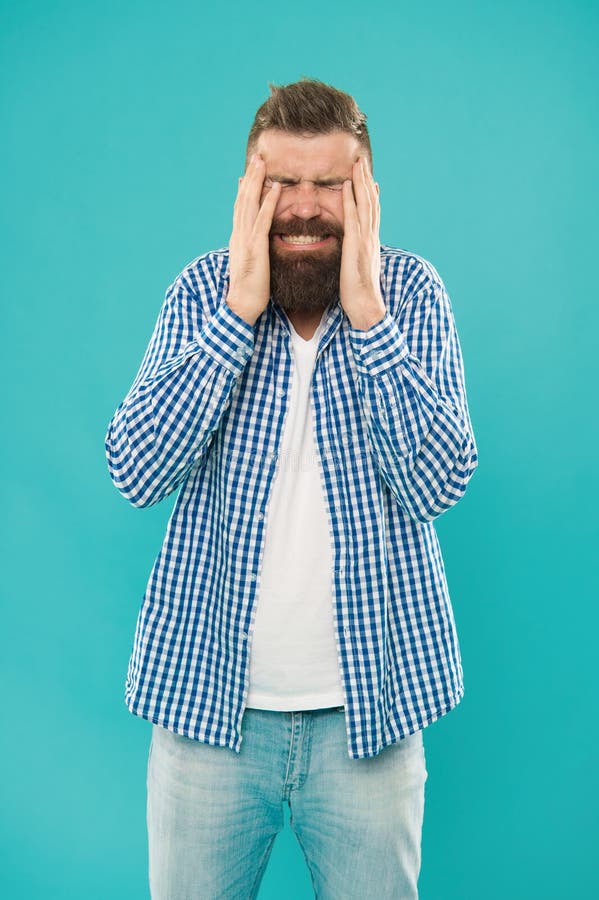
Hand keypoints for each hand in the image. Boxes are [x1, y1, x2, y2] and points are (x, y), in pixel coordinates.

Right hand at [226, 154, 280, 325]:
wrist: (242, 305)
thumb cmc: (249, 290)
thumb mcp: (249, 265)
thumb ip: (252, 251)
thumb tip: (255, 245)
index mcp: (238, 238)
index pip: (240, 208)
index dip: (244, 189)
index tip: (248, 173)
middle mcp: (239, 234)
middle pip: (243, 199)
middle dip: (250, 177)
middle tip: (256, 157)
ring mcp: (246, 240)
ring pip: (250, 203)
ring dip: (256, 181)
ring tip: (262, 162)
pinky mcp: (256, 248)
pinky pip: (264, 220)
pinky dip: (269, 202)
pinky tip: (276, 188)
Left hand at [340, 157, 386, 330]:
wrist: (365, 305)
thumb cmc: (360, 293)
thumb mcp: (358, 270)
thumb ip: (357, 258)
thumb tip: (354, 254)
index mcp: (371, 242)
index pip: (372, 212)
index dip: (371, 194)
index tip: (369, 179)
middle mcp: (370, 236)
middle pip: (371, 202)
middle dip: (367, 180)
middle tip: (363, 161)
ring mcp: (364, 239)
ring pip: (365, 204)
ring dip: (361, 182)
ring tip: (357, 164)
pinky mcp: (355, 244)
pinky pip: (352, 216)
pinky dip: (351, 199)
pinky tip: (347, 186)